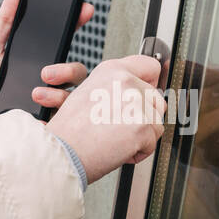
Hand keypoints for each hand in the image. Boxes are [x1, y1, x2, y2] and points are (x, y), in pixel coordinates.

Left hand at [0, 0, 94, 127]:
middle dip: (69, 69)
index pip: (66, 39)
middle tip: (46, 71)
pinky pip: (64, 116)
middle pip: (78, 71)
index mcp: (40, 58)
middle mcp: (50, 80)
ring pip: (75, 95)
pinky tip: (37, 106)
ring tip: (34, 92)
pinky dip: (53, 109)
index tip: (85, 9)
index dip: (78, 23)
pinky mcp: (47, 122)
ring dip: (58, 92)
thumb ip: (6, 21)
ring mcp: (50, 101)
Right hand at [45, 54, 165, 185]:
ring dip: (140, 136)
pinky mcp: (143, 123)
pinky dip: (138, 152)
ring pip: (156, 122)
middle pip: (156, 99)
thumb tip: (135, 97)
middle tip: (123, 128)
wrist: (62, 152)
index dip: (151, 82)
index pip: (149, 66)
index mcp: (112, 70)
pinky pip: (152, 142)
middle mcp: (125, 80)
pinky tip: (118, 149)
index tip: (150, 91)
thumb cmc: (68, 132)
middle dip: (144, 117)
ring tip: (116, 139)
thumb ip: (114, 90)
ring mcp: (135, 101)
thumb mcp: (86, 95)